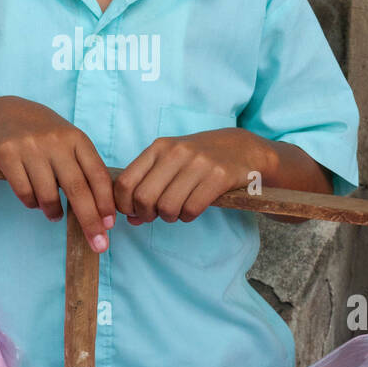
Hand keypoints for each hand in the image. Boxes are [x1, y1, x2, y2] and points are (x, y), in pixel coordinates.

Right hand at [0, 96, 115, 252]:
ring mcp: (30, 147)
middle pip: (77, 189)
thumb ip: (83, 166)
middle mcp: (55, 141)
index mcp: (76, 138)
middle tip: (98, 244)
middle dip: (90, 221)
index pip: (98, 175)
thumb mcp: (66, 140)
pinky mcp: (7, 154)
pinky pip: (25, 192)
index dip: (106, 203)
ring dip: (53, 212)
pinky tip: (33, 200)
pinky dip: (31, 204)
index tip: (110, 225)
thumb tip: (101, 208)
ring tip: (54, 214)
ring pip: (48, 195)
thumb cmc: (40, 134)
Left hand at [113, 128, 254, 226]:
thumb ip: (147, 186)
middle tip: (156, 215)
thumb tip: (130, 219)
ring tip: (177, 212)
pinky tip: (192, 210)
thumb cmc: (199, 160)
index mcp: (159, 147)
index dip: (124, 205)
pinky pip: (191, 209)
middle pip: (144, 198)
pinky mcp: (220, 176)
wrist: (243, 148)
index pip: (125, 182)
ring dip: (170, 217)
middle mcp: (176, 152)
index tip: (133, 213)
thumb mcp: (170, 163)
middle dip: (146, 215)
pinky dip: (187, 217)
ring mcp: (199, 163)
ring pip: (167, 207)